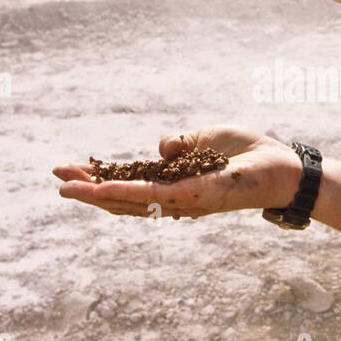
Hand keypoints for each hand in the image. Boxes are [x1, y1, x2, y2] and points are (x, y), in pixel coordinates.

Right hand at [52, 126, 301, 220]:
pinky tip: (102, 190)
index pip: (130, 184)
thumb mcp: (204, 140)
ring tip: (66, 189)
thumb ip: (178, 144)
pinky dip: (125, 193)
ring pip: (131, 201)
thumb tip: (159, 149)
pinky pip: (154, 196)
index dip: (100, 179)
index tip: (69, 171)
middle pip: (123, 199)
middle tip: (56, 182)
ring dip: (96, 195)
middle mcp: (176, 199)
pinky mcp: (196, 196)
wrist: (283, 167)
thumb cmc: (249, 155)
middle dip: (89, 192)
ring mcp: (184, 201)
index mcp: (175, 184)